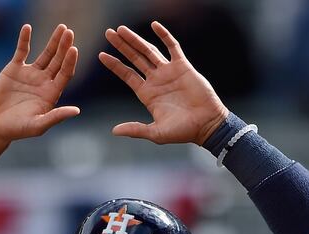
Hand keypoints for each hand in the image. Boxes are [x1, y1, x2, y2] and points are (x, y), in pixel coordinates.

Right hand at [0, 23, 80, 161]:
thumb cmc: (17, 129)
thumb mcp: (37, 125)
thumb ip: (55, 117)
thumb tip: (77, 111)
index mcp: (51, 93)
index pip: (65, 73)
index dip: (69, 62)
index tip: (73, 49)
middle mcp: (44, 81)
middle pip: (58, 60)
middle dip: (64, 47)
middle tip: (69, 32)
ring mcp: (30, 73)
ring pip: (45, 53)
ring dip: (53, 41)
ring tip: (62, 27)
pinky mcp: (15, 68)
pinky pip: (22, 50)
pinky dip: (24, 39)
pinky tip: (27, 27)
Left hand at [99, 21, 228, 145]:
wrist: (207, 124)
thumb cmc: (182, 131)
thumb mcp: (155, 133)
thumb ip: (135, 129)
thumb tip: (114, 131)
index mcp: (146, 94)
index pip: (126, 74)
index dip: (114, 65)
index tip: (101, 55)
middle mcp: (155, 80)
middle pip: (134, 58)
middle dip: (122, 45)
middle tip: (108, 33)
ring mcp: (168, 72)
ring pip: (149, 50)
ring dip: (135, 39)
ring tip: (121, 29)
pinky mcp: (183, 66)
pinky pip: (172, 47)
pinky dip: (164, 35)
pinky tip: (154, 25)